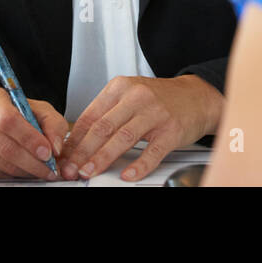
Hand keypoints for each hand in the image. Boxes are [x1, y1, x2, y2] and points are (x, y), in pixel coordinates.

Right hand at [0, 87, 69, 179]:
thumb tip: (56, 148)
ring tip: (41, 169)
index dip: (30, 138)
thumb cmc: (9, 111)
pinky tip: (22, 167)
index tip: (48, 152)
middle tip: (51, 169)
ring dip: (27, 171)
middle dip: (33, 162)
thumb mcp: (34, 107)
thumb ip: (52, 122)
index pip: (8, 120)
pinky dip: (14, 174)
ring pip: (3, 165)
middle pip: (6, 147)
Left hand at [60, 75, 221, 181]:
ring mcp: (155, 113)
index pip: (91, 115)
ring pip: (123, 138)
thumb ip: (107, 113)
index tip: (64, 155)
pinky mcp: (171, 130)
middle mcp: (136, 97)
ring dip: (102, 158)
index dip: (74, 139)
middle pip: (103, 127)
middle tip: (71, 168)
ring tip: (89, 172)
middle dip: (83, 151)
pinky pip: (152, 152)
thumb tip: (78, 139)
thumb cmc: (160, 99)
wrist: (197, 96)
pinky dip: (139, 166)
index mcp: (121, 87)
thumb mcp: (130, 95)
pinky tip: (127, 175)